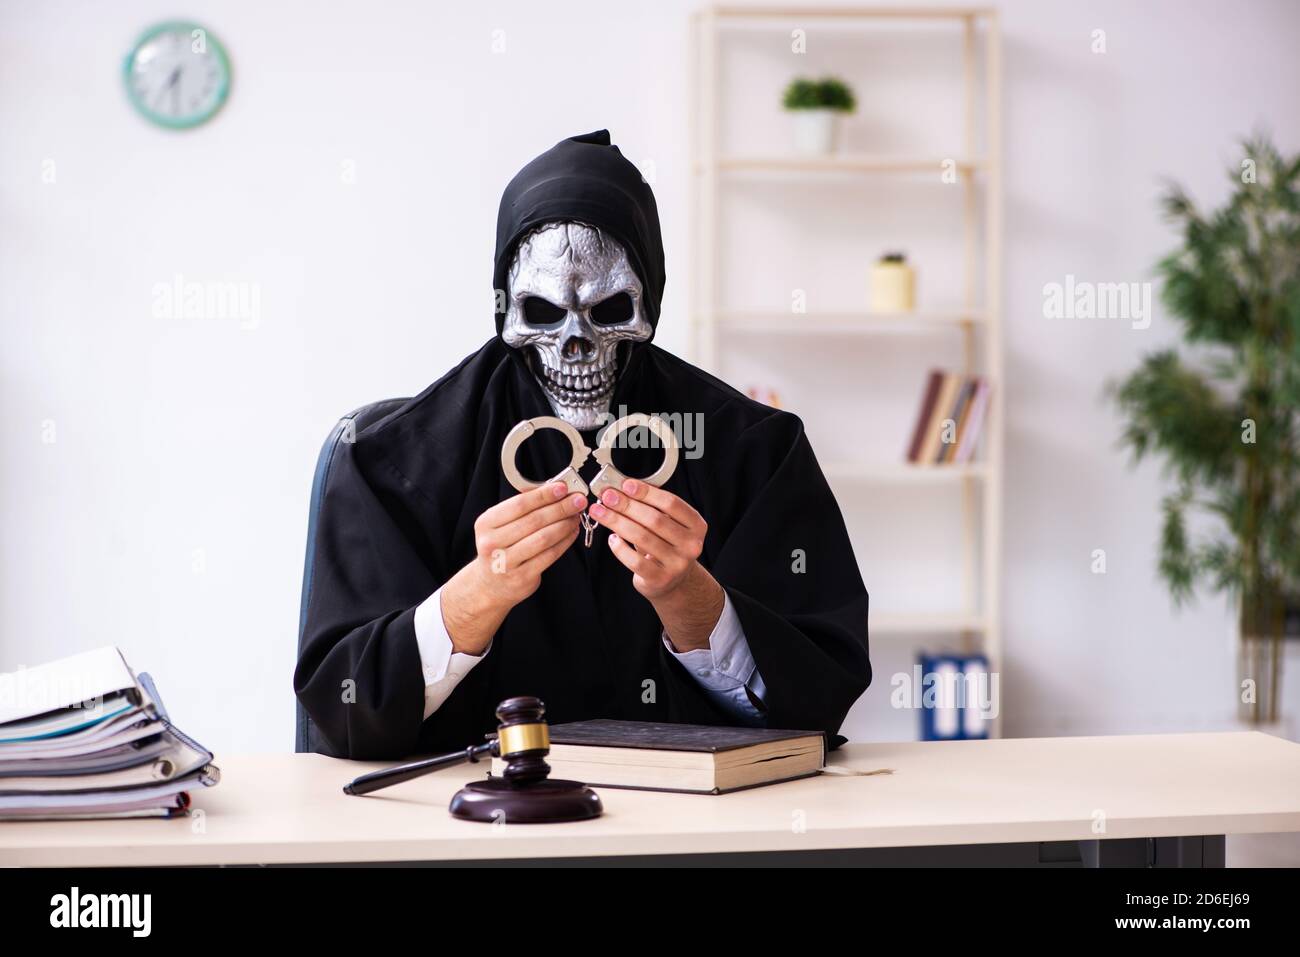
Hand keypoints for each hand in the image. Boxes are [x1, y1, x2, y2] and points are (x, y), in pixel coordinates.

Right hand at [441, 482, 585, 653]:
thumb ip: (523, 507)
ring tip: (576, 516)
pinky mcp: (522, 577)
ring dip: (565, 524)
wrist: (491, 584)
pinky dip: (565, 541)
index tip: (563, 487)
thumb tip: (555, 490)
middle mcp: (492, 543)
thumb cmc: (501, 547)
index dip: (544, 495)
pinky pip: (550, 555)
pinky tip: (572, 532)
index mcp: (486, 524)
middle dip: (561, 508)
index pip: (519, 504)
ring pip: (544, 538)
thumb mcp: (501, 524)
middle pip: (534, 520)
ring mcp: (506, 562)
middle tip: (578, 501)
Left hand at [589, 478, 723, 651]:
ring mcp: (677, 564)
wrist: (673, 581)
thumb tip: (622, 488)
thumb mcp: (668, 524)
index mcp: (696, 525)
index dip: (647, 492)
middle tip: (608, 496)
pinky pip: (634, 560)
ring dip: (617, 522)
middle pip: (655, 519)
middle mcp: (691, 545)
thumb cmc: (666, 545)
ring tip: (600, 512)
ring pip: (642, 537)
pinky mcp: (660, 578)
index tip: (626, 485)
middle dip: (627, 505)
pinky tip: (612, 538)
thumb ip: (652, 507)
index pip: (671, 503)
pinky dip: (619, 547)